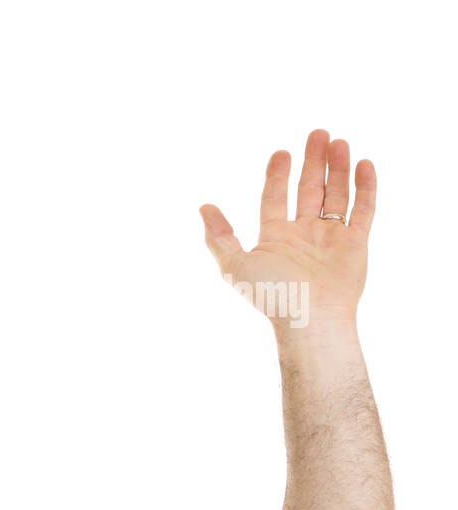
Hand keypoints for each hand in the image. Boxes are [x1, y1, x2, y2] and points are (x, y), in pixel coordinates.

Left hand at [200, 129, 375, 328]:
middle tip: (318, 132)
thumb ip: (218, 237)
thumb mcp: (234, 266)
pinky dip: (365, 187)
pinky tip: (364, 163)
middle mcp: (303, 234)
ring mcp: (330, 237)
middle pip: (308, 189)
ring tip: (339, 141)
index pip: (275, 197)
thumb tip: (203, 207)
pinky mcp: (356, 243)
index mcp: (274, 237)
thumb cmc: (271, 296)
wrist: (310, 318)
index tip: (281, 152)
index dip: (277, 174)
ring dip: (338, 168)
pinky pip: (363, 209)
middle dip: (313, 161)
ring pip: (336, 195)